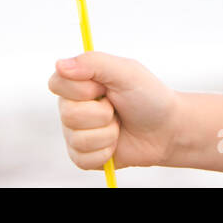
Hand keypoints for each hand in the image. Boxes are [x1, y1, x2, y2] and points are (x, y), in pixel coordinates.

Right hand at [47, 52, 180, 170]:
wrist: (166, 129)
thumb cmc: (148, 97)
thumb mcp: (126, 72)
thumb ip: (94, 63)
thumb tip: (59, 64)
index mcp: (79, 82)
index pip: (56, 83)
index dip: (82, 89)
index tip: (103, 88)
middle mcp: (72, 106)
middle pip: (68, 113)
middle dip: (102, 113)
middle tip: (117, 108)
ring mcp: (74, 132)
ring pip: (78, 138)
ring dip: (108, 133)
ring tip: (119, 125)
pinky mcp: (81, 155)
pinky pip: (84, 159)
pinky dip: (107, 151)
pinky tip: (117, 143)